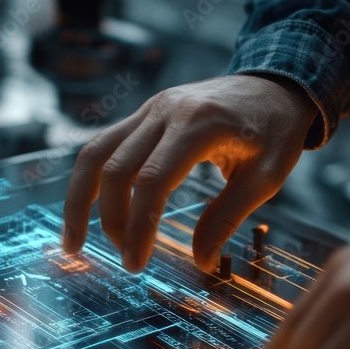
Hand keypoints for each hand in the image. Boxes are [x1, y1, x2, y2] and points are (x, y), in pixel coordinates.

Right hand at [62, 74, 317, 272]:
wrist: (273, 84)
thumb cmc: (275, 130)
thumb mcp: (267, 176)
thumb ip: (229, 217)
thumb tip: (201, 262)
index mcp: (199, 124)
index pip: (152, 180)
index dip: (138, 227)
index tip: (136, 264)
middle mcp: (165, 110)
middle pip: (115, 169)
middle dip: (112, 221)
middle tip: (128, 262)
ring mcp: (149, 109)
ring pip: (95, 153)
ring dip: (79, 201)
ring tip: (74, 244)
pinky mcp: (142, 116)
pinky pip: (103, 147)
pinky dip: (89, 182)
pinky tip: (87, 213)